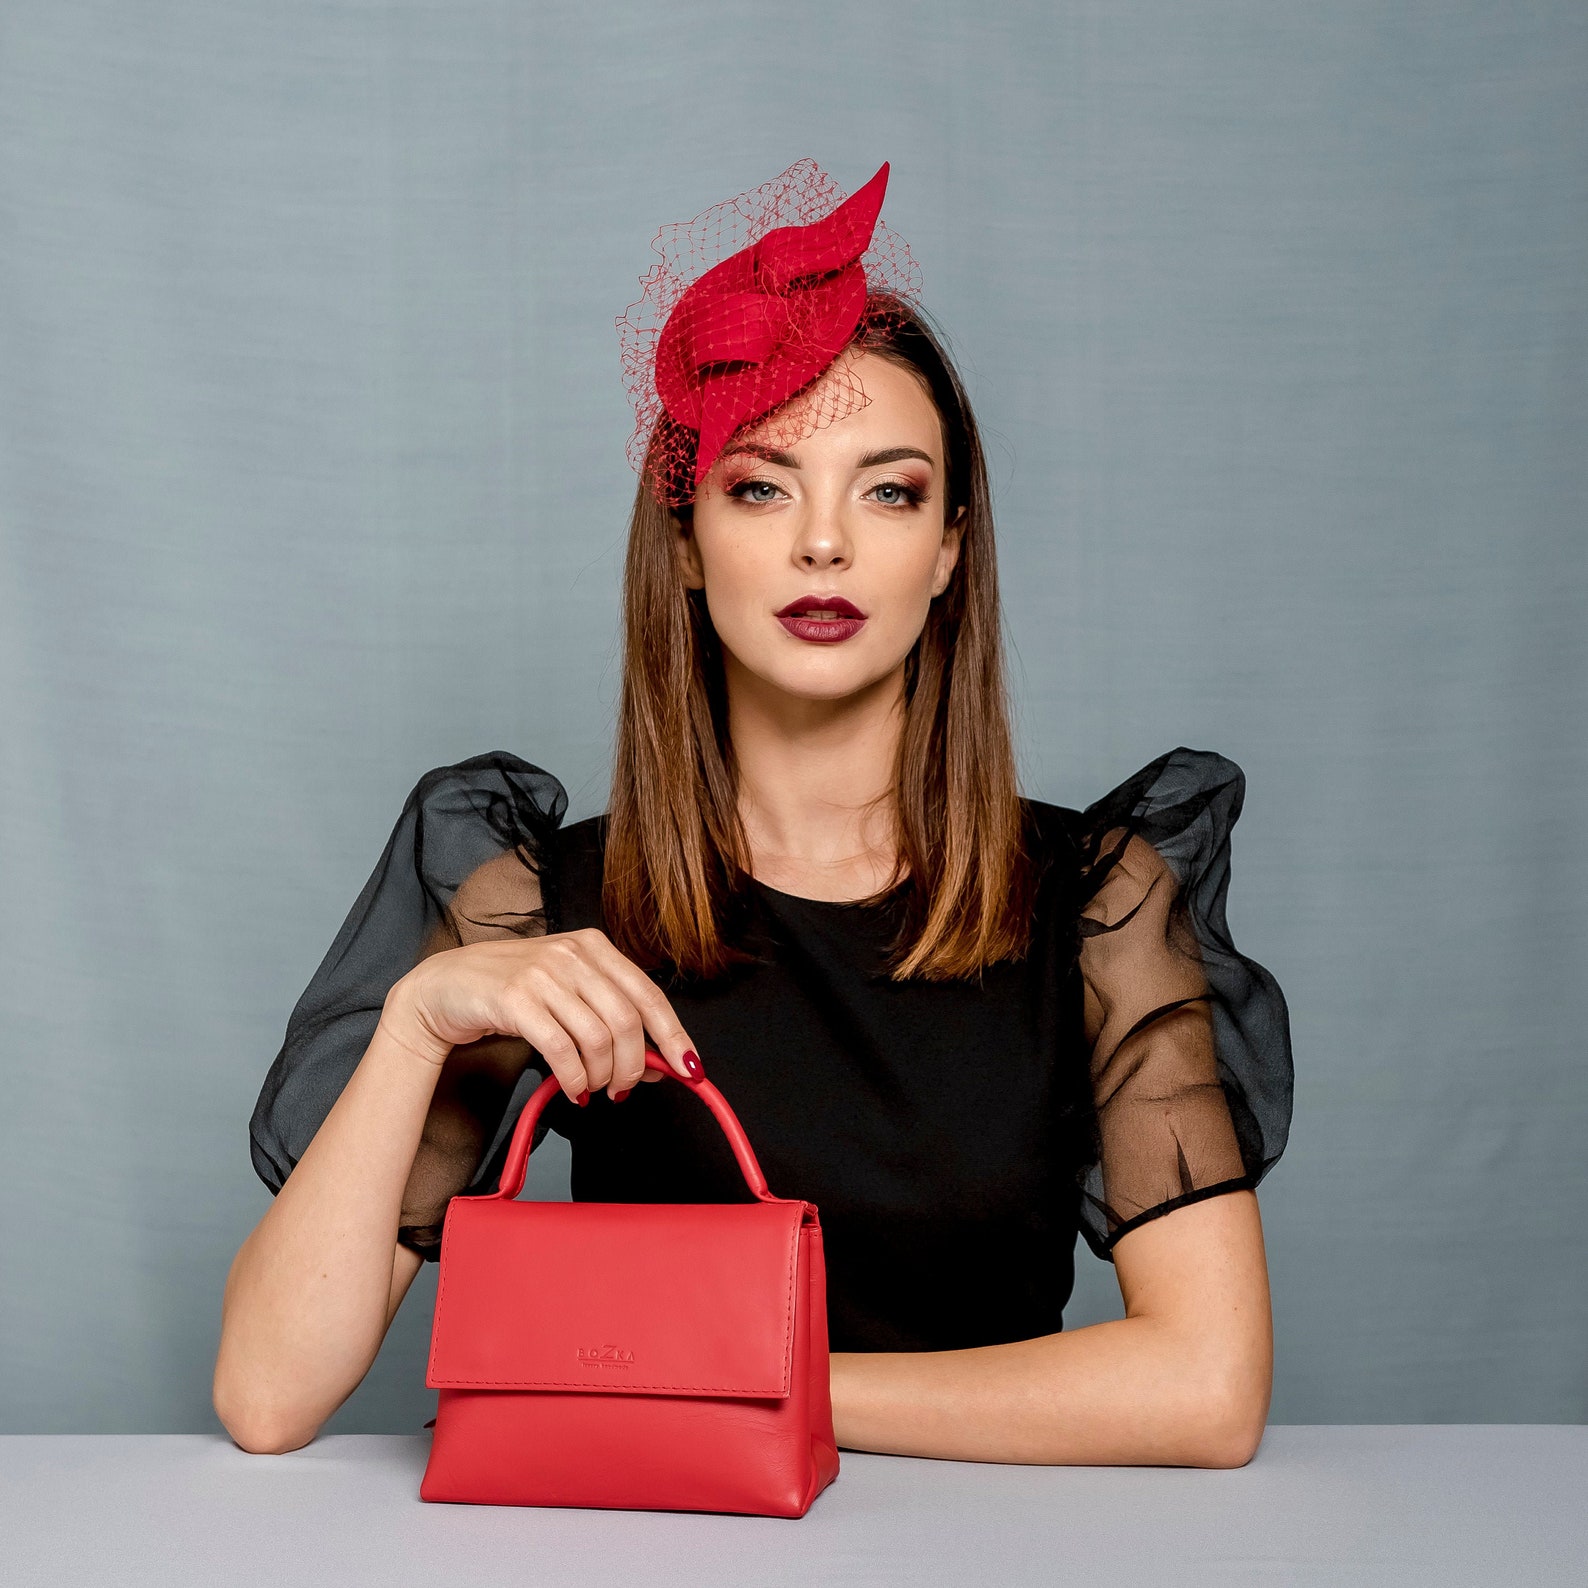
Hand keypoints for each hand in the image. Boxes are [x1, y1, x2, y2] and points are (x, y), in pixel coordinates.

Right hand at [383, 928, 699, 1102]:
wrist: (446, 986)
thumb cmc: (514, 991)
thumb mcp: (569, 993)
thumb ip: (611, 1019)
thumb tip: (659, 1062)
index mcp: (594, 946)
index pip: (649, 994)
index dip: (674, 1035)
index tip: (691, 1069)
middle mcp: (572, 954)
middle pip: (627, 1020)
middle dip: (633, 1065)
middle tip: (623, 1090)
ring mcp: (543, 974)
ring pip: (597, 1038)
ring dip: (602, 1076)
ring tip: (593, 1090)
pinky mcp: (515, 999)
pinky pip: (561, 1049)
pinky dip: (574, 1078)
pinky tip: (573, 1089)